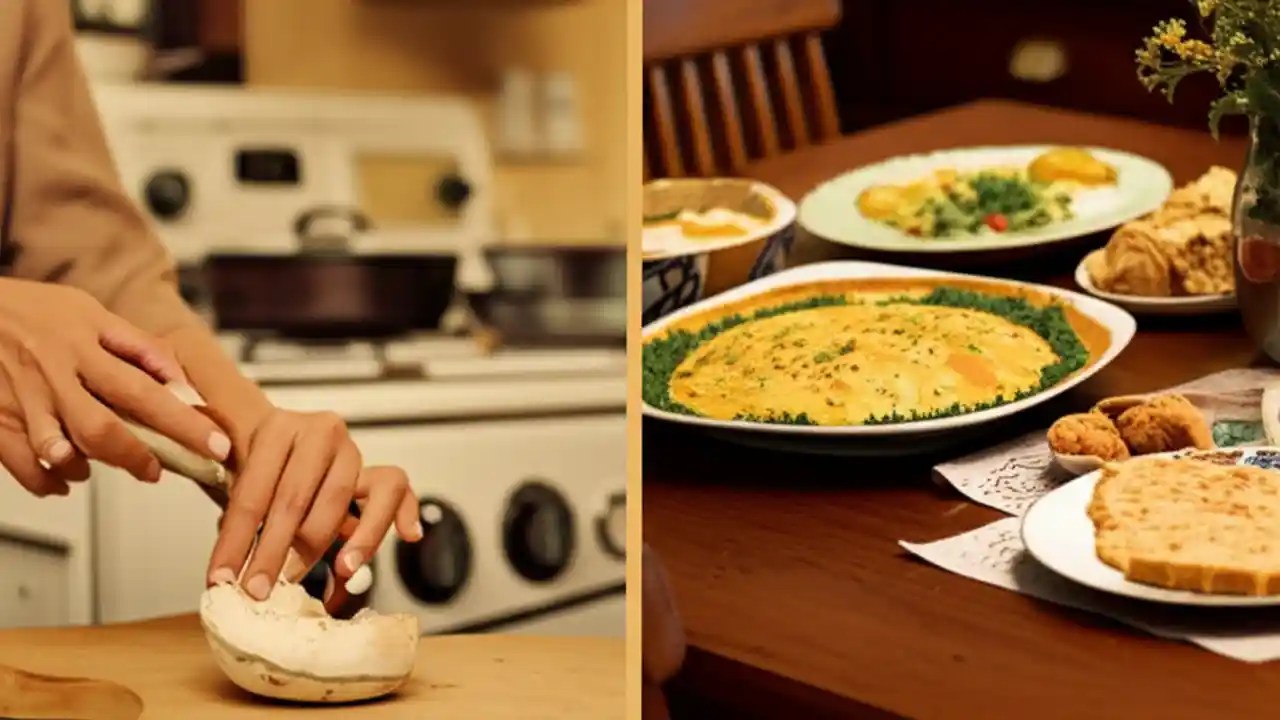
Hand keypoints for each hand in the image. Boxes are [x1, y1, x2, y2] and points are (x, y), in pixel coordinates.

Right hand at [0, 278, 229, 484]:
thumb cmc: (31, 309)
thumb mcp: (88, 311)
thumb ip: (138, 346)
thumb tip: (180, 380)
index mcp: (83, 343)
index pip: (144, 389)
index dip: (183, 422)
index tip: (214, 445)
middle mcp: (52, 372)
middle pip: (101, 428)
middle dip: (138, 457)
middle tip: (156, 470)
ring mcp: (19, 398)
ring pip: (59, 449)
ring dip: (88, 467)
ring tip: (102, 467)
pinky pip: (22, 463)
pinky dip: (47, 480)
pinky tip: (65, 478)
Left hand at [206, 409, 422, 599]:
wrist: (284, 438)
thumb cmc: (259, 462)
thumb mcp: (229, 469)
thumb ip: (229, 510)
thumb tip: (223, 572)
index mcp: (277, 428)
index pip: (253, 493)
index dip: (235, 540)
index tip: (222, 578)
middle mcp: (320, 433)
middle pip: (296, 499)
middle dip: (275, 551)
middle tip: (260, 589)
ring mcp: (352, 452)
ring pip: (346, 497)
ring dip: (328, 539)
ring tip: (333, 570)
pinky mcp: (377, 472)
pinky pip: (399, 491)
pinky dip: (405, 513)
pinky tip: (408, 535)